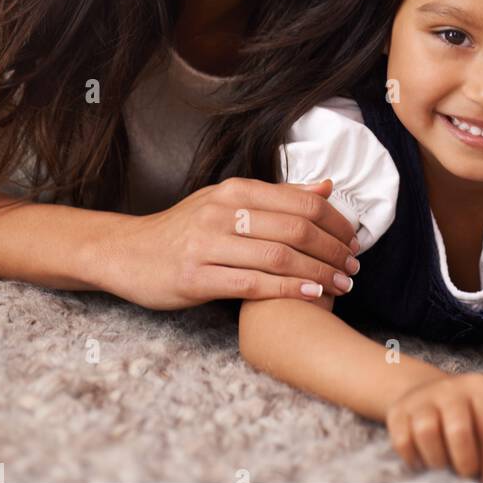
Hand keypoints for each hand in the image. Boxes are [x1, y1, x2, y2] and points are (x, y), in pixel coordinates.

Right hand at [98, 176, 360, 309]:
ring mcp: (208, 244)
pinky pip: (253, 284)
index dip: (335, 222)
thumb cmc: (184, 229)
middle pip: (295, 228)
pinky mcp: (196, 277)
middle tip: (354, 266)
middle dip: (333, 249)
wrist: (127, 252)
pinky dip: (289, 289)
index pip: (300, 201)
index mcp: (235, 190)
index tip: (354, 240)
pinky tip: (313, 295)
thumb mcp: (227, 201)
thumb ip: (276, 196)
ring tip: (342, 285)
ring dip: (319, 272)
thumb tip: (326, 188)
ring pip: (279, 256)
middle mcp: (223, 211)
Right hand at [386, 372, 482, 481]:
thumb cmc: (470, 420)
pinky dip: (414, 459)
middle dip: (465, 462)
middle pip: (458, 430)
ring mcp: (421, 396)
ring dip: (437, 461)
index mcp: (480, 388)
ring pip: (426, 433)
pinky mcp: (398, 410)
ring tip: (445, 466)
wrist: (429, 396)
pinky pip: (402, 441)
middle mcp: (450, 387)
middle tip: (466, 474)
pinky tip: (425, 459)